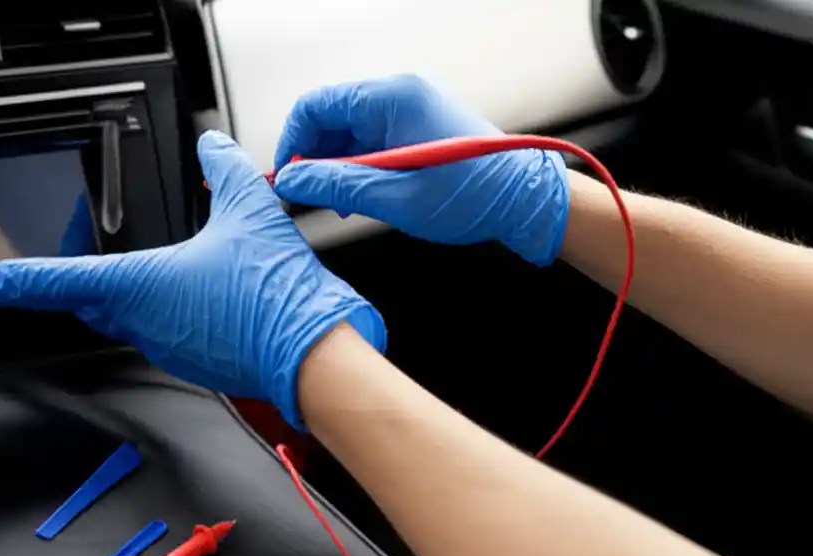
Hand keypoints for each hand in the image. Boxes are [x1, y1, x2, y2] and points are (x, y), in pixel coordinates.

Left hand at [0, 131, 385, 428]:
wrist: (312, 353)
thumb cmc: (276, 294)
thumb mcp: (249, 211)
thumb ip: (224, 172)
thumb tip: (213, 147)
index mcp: (142, 287)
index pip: (65, 280)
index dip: (22, 278)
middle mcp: (145, 323)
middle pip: (91, 302)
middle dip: (76, 282)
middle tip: (71, 259)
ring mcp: (168, 346)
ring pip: (126, 319)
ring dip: (123, 296)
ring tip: (140, 268)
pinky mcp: (193, 361)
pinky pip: (160, 332)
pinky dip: (160, 311)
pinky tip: (188, 294)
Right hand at [272, 74, 569, 265]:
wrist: (525, 201)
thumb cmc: (472, 194)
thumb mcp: (394, 197)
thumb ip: (335, 186)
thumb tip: (290, 183)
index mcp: (392, 98)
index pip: (315, 106)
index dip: (292, 143)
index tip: (287, 179)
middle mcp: (399, 94)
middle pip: (329, 117)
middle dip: (314, 158)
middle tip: (313, 197)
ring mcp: (409, 108)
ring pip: (348, 132)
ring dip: (337, 167)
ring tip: (343, 203)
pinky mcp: (416, 126)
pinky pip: (371, 140)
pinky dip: (359, 167)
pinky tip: (363, 196)